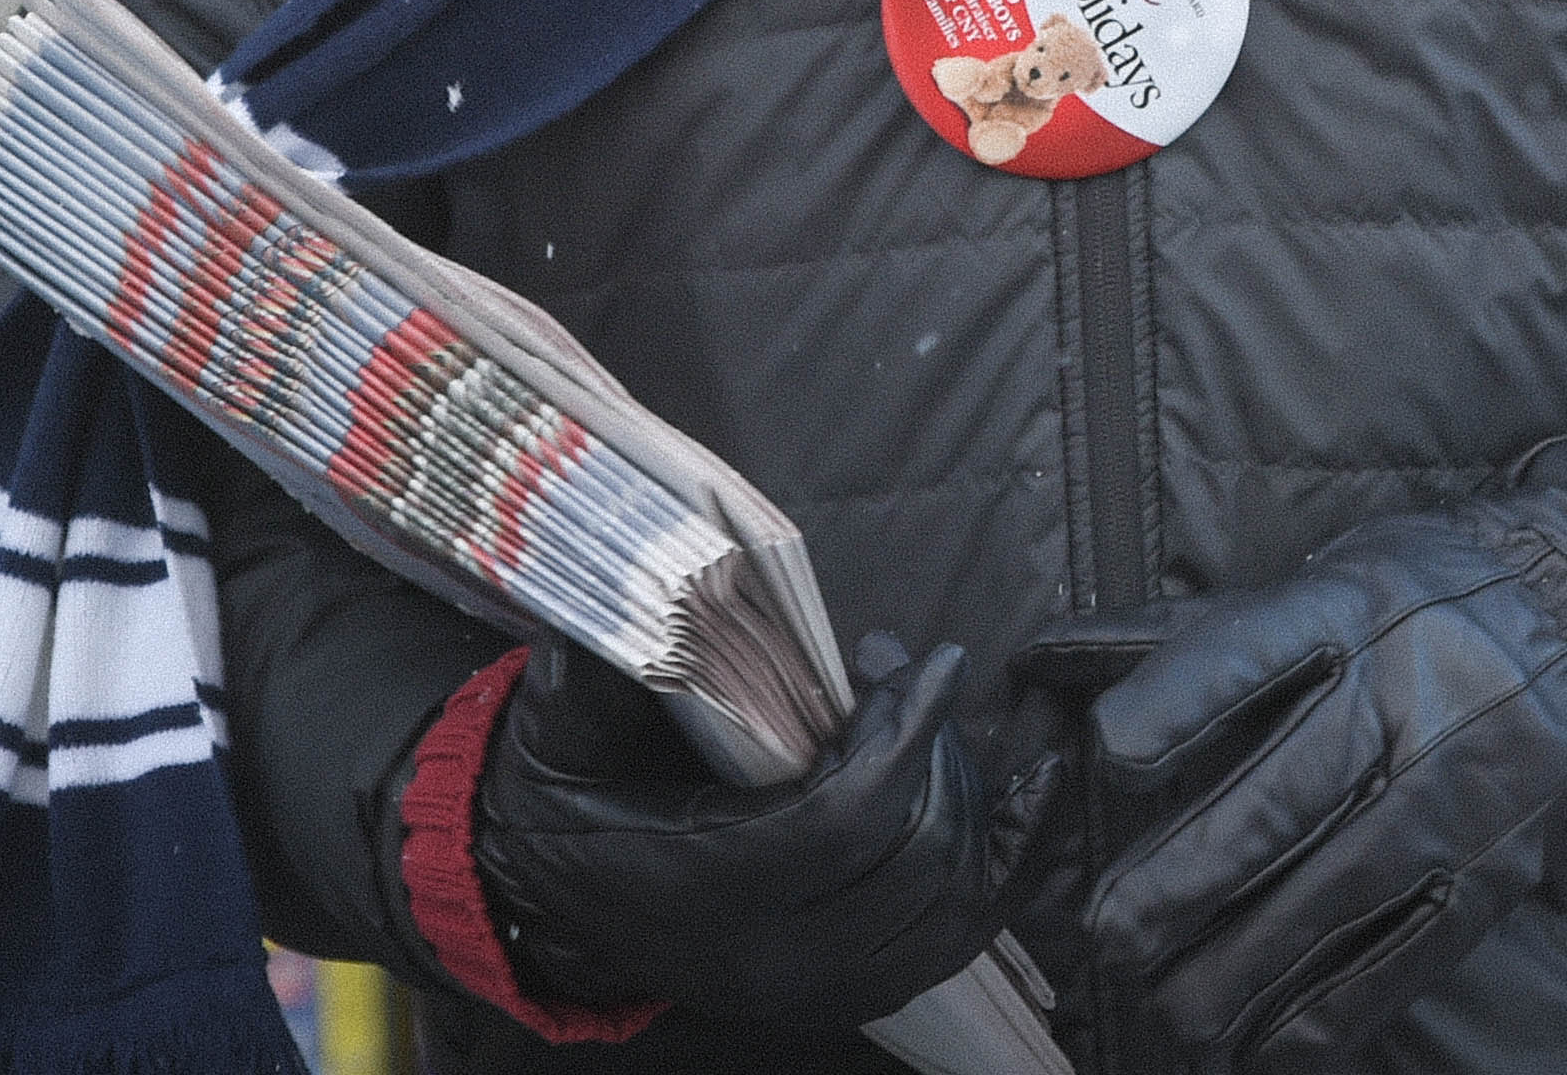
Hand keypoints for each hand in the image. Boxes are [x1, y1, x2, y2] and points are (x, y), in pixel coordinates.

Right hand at [471, 635, 1043, 1030]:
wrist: (539, 890)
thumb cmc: (558, 790)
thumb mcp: (557, 722)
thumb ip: (605, 659)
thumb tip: (671, 574)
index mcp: (692, 885)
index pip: (838, 821)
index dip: (903, 737)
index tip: (935, 663)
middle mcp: (758, 956)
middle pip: (907, 856)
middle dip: (932, 749)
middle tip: (910, 673)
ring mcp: (804, 988)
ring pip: (944, 899)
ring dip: (965, 795)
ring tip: (929, 715)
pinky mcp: (837, 991)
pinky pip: (955, 938)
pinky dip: (1001, 864)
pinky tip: (1026, 799)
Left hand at [1040, 503, 1566, 1071]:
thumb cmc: (1423, 596)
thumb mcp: (1322, 579)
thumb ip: (1186, 633)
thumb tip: (1038, 657)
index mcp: (1350, 604)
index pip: (1251, 649)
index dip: (1179, 701)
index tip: (1112, 754)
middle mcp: (1406, 689)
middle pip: (1285, 793)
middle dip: (1188, 875)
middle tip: (1113, 933)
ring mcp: (1459, 785)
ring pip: (1336, 892)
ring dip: (1243, 964)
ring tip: (1171, 1007)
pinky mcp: (1498, 865)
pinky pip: (1407, 953)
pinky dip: (1333, 1008)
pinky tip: (1268, 1042)